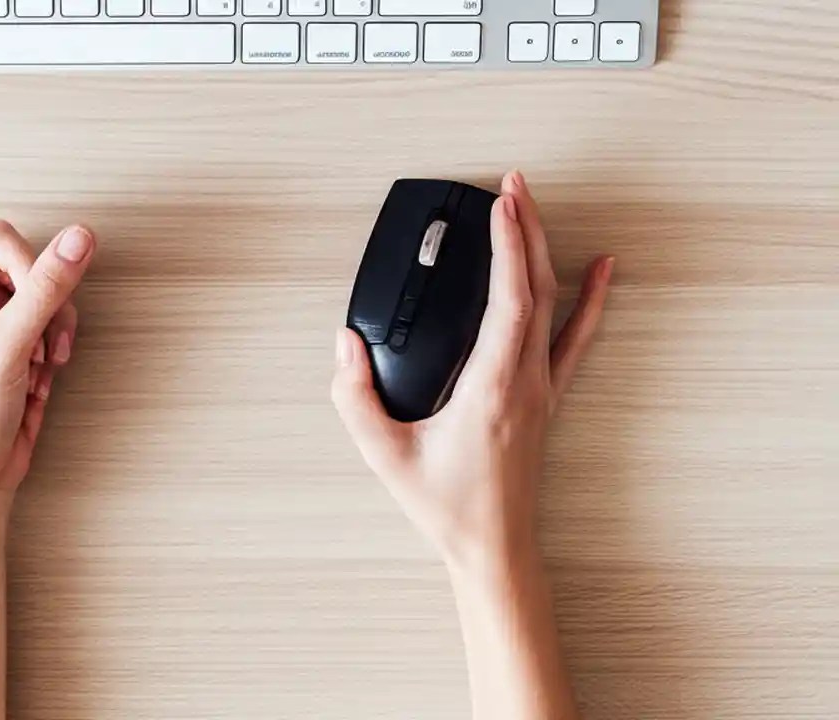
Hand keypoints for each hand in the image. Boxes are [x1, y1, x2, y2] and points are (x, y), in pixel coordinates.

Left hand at [0, 220, 95, 515]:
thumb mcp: (7, 345)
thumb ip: (46, 287)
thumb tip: (78, 238)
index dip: (28, 268)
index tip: (38, 307)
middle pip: (26, 266)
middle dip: (44, 308)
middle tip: (42, 345)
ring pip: (45, 296)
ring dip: (52, 332)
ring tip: (38, 367)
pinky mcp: (12, 344)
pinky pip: (50, 325)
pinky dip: (51, 352)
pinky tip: (35, 381)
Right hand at [331, 171, 613, 566]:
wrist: (492, 546)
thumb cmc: (447, 506)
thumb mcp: (384, 455)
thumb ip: (353, 398)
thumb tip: (345, 345)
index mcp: (490, 389)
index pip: (509, 301)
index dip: (507, 247)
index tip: (500, 205)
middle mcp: (525, 381)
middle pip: (537, 287)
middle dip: (526, 228)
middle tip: (513, 185)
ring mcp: (541, 387)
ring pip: (555, 303)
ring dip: (545, 250)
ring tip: (534, 208)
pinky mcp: (544, 396)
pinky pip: (576, 337)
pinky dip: (592, 299)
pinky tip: (603, 269)